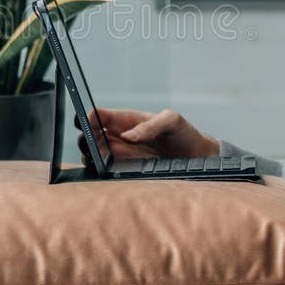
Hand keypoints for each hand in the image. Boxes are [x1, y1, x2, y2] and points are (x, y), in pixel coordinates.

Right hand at [76, 107, 219, 167]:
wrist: (197, 157)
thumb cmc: (184, 133)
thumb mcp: (172, 120)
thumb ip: (151, 125)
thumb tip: (128, 136)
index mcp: (126, 119)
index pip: (99, 114)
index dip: (88, 117)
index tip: (87, 123)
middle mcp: (120, 136)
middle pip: (91, 134)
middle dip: (86, 138)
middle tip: (92, 145)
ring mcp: (122, 153)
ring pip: (95, 153)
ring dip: (91, 155)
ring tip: (97, 159)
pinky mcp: (126, 170)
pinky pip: (106, 169)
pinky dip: (100, 170)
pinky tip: (102, 170)